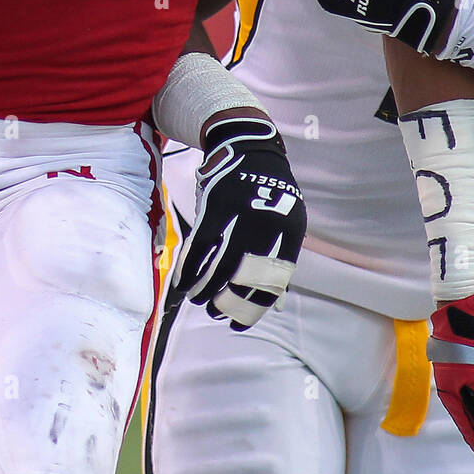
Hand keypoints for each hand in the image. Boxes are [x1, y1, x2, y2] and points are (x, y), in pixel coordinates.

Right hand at [170, 115, 305, 330]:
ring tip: (198, 300)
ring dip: (205, 288)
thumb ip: (280, 259)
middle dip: (226, 302)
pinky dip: (190, 268)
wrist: (252, 148)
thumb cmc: (269, 192)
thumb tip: (275, 301)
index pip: (273, 282)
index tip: (238, 324)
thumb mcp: (287, 221)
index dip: (253, 308)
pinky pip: (199, 246)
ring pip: (219, 264)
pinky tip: (183, 284)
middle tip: (215, 312)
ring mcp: (240, 216)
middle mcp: (267, 226)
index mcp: (290, 232)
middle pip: (244, 277)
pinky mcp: (216, 207)